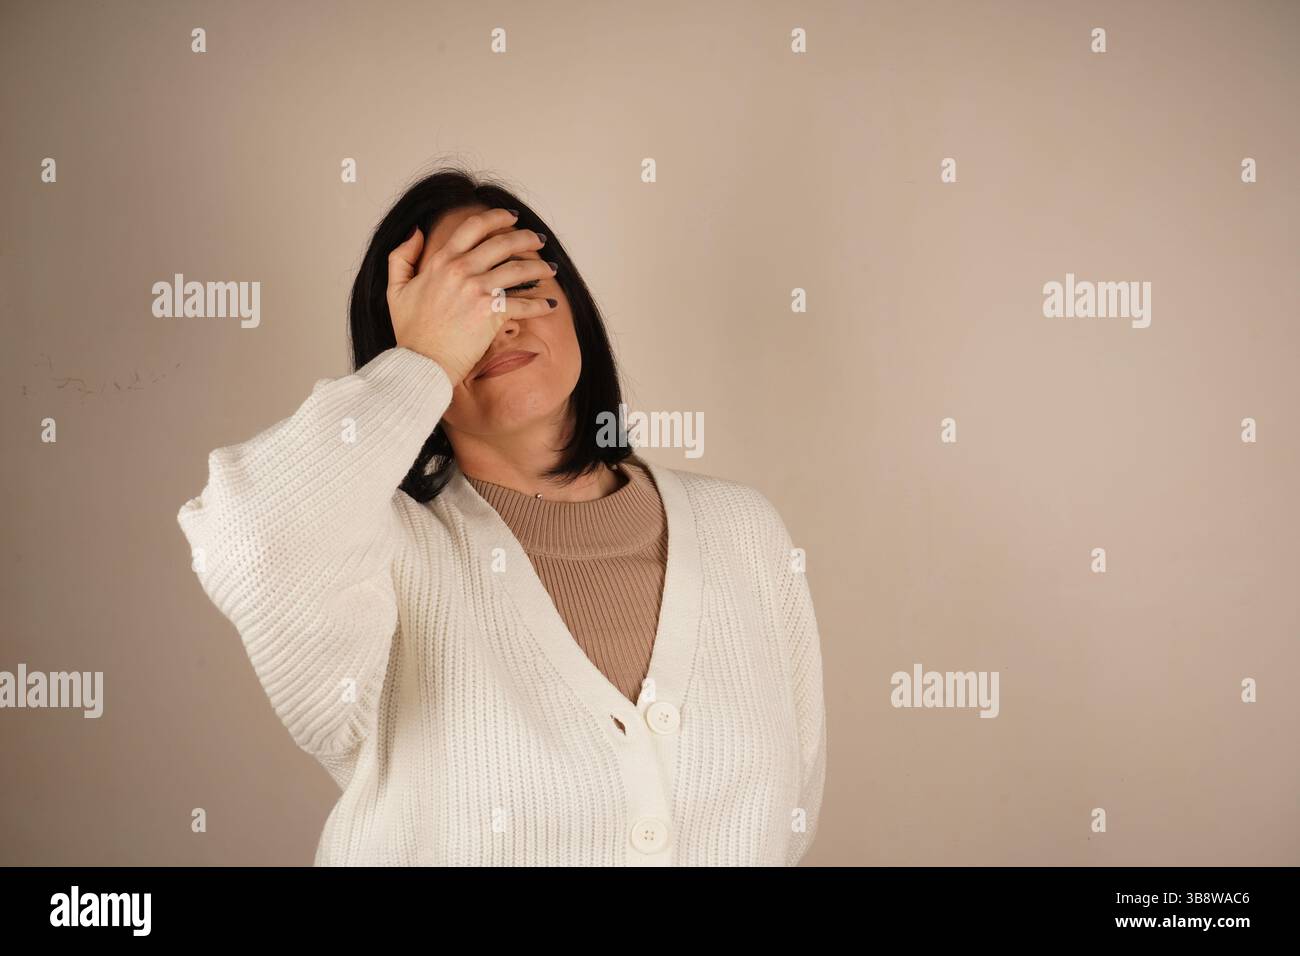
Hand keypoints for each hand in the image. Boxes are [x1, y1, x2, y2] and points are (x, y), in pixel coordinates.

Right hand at [387, 207, 556, 382]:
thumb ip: (401, 256)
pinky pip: (524, 303)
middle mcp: (462, 270)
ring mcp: (478, 291)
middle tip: (539, 239)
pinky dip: (541, 304)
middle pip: (503, 243)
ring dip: (540, 268)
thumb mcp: (395, 289)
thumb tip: (416, 232)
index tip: (511, 217)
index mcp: (441, 261)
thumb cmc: (410, 331)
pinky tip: (551, 305)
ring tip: (551, 269)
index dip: (496, 217)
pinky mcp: (492, 313)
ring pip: (519, 270)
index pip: (473, 227)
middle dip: (526, 238)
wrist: (421, 363)